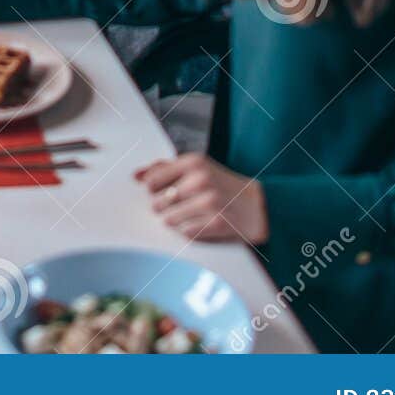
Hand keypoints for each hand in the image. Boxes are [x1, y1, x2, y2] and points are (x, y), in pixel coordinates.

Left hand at [137, 153, 268, 243]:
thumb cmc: (221, 186)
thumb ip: (164, 168)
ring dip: (176, 221)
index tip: (162, 192)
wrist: (259, 206)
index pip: (151, 181)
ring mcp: (210, 201)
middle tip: (181, 206)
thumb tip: (135, 175)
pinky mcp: (217, 222)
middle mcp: (200, 179)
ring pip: (169, 220)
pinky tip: (202, 224)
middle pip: (157, 203)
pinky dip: (190, 231)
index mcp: (193, 162)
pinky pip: (185, 233)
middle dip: (164, 208)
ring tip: (191, 215)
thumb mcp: (196, 167)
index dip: (152, 191)